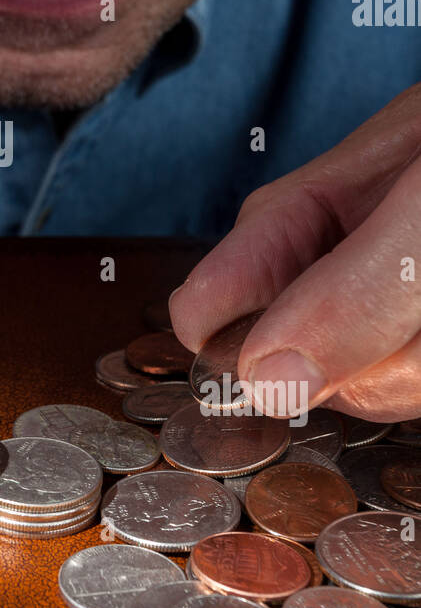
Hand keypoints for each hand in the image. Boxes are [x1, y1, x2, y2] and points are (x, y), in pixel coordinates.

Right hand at [169, 84, 420, 422]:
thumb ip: (352, 287)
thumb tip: (267, 378)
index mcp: (292, 220)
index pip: (208, 314)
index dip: (246, 358)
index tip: (318, 365)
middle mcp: (327, 268)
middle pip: (308, 371)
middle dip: (385, 352)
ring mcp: (381, 307)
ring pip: (383, 387)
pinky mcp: (412, 334)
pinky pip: (418, 380)